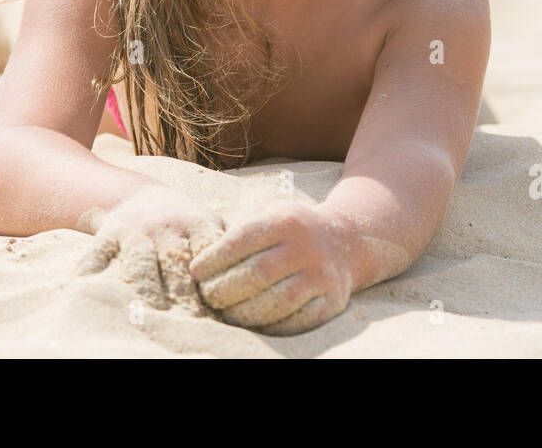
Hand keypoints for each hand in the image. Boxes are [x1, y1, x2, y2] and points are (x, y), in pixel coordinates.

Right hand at [73, 185, 225, 315]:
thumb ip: (227, 250)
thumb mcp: (211, 225)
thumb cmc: (187, 225)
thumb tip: (247, 292)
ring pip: (140, 267)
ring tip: (153, 320)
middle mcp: (166, 225)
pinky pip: (97, 256)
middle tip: (189, 325)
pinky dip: (93, 275)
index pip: (208, 252)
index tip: (216, 308)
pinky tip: (94, 294)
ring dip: (147, 294)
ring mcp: (134, 230)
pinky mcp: (108, 235)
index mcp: (198, 222)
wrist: (142, 196)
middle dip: (183, 298)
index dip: (211, 282)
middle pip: (175, 266)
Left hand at [189, 201, 353, 334]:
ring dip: (244, 313)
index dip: (214, 259)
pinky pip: (298, 321)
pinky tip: (255, 323)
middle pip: (257, 274)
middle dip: (224, 289)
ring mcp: (322, 274)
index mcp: (286, 220)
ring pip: (277, 302)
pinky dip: (272, 326)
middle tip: (208, 297)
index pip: (242, 240)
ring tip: (226, 313)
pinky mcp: (333, 300)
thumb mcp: (270, 214)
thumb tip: (201, 264)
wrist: (346, 240)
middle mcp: (307, 246)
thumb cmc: (291, 230)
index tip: (195, 272)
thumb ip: (241, 231)